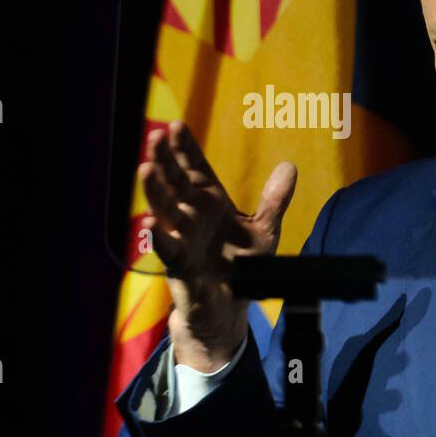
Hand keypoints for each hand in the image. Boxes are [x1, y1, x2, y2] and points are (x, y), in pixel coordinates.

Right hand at [137, 120, 296, 371]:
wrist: (229, 310)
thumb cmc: (240, 268)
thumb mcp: (264, 230)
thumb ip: (274, 200)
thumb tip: (289, 166)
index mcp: (209, 203)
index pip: (194, 170)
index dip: (185, 149)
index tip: (176, 126)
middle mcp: (191, 218)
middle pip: (175, 184)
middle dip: (164, 161)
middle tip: (155, 135)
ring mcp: (183, 242)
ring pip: (165, 211)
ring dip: (154, 192)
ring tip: (145, 169)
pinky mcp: (180, 269)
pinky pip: (168, 250)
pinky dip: (160, 237)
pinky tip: (152, 222)